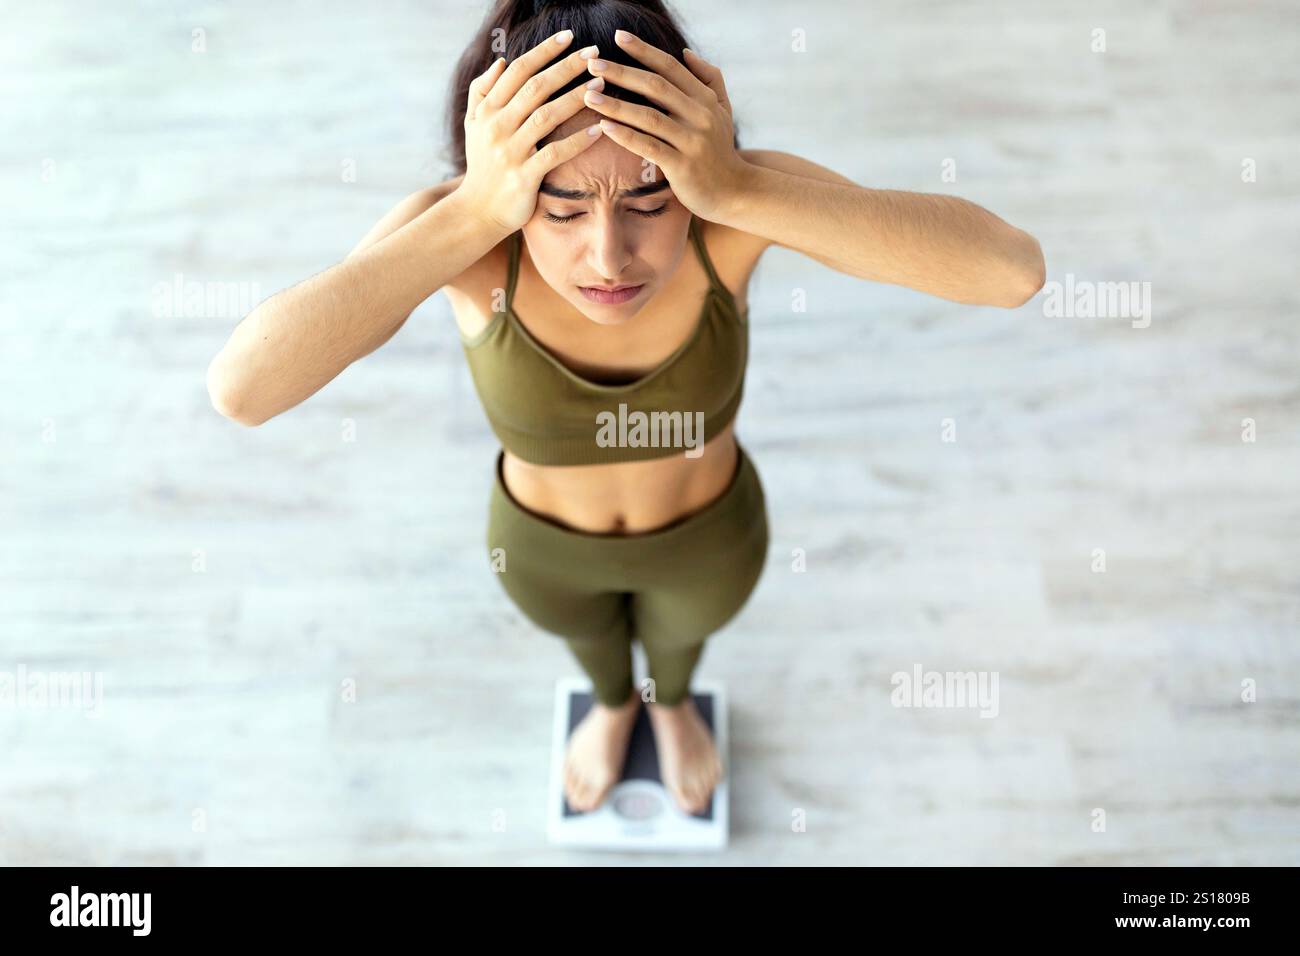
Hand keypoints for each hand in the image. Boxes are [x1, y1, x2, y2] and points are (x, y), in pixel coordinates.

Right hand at [456, 30, 606, 232]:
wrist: (476, 212)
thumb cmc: (482, 166)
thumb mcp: (473, 125)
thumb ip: (482, 91)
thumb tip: (501, 61)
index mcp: (487, 109)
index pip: (517, 70)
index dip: (544, 51)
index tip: (569, 37)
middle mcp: (496, 126)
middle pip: (536, 87)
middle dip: (567, 67)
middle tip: (594, 54)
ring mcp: (509, 151)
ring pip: (547, 116)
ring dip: (576, 98)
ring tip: (601, 85)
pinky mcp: (523, 177)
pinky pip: (555, 153)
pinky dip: (577, 140)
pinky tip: (599, 130)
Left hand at [580, 31, 748, 221]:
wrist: (735, 192)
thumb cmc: (721, 151)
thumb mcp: (723, 110)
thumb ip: (710, 78)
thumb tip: (686, 52)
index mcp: (705, 98)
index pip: (671, 67)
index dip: (643, 50)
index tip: (617, 36)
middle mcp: (700, 116)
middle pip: (655, 86)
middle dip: (621, 72)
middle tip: (592, 63)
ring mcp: (692, 141)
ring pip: (649, 117)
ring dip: (616, 104)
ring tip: (588, 95)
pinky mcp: (682, 167)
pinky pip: (649, 147)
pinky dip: (625, 135)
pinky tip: (604, 127)